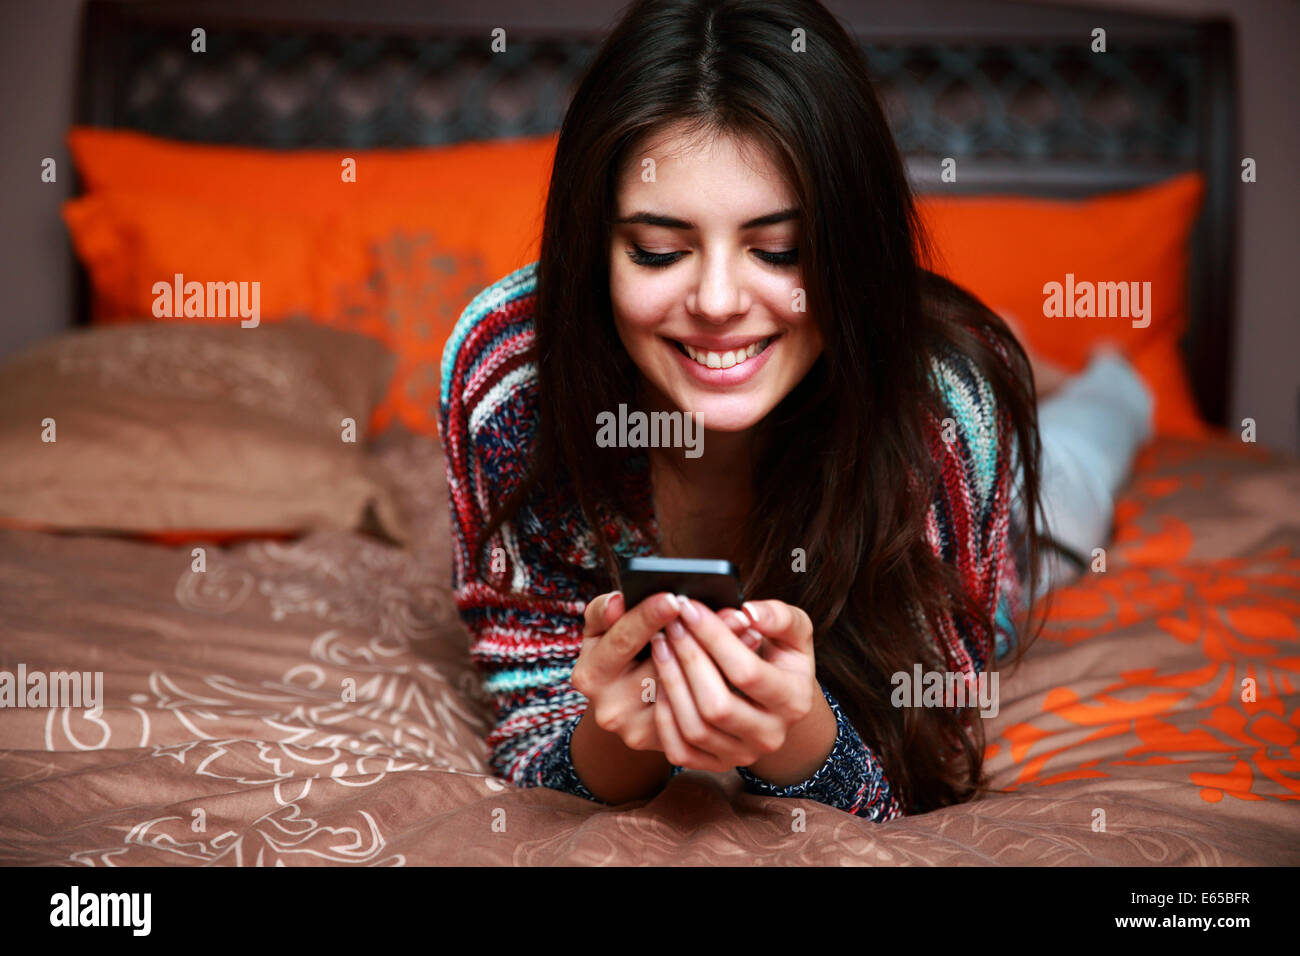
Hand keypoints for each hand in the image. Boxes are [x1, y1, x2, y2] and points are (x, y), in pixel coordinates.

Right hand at [569, 590, 749, 754]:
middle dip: (698, 637)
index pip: (623, 640)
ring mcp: (640, 733)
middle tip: (733, 613)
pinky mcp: (666, 749)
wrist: (630, 705)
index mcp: (591, 674)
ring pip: (687, 694)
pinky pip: (701, 717)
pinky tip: (744, 667)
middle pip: (661, 668)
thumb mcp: (603, 629)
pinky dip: (726, 688)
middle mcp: (611, 710)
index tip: (675, 599)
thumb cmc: (620, 651)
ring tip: (746, 632)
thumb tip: (618, 601)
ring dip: (721, 661)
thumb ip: (604, 612)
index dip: (649, 617)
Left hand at [649, 597, 816, 772]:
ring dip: (671, 682)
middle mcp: (771, 736)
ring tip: (660, 645)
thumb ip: (780, 616)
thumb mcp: (794, 631)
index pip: (747, 672)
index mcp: (795, 700)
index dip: (713, 637)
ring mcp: (743, 755)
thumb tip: (749, 613)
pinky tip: (660, 681)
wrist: (777, 697)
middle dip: (688, 659)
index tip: (689, 608)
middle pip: (717, 705)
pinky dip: (664, 716)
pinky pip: (680, 751)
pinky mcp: (717, 765)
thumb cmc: (780, 655)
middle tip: (670, 625)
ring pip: (696, 728)